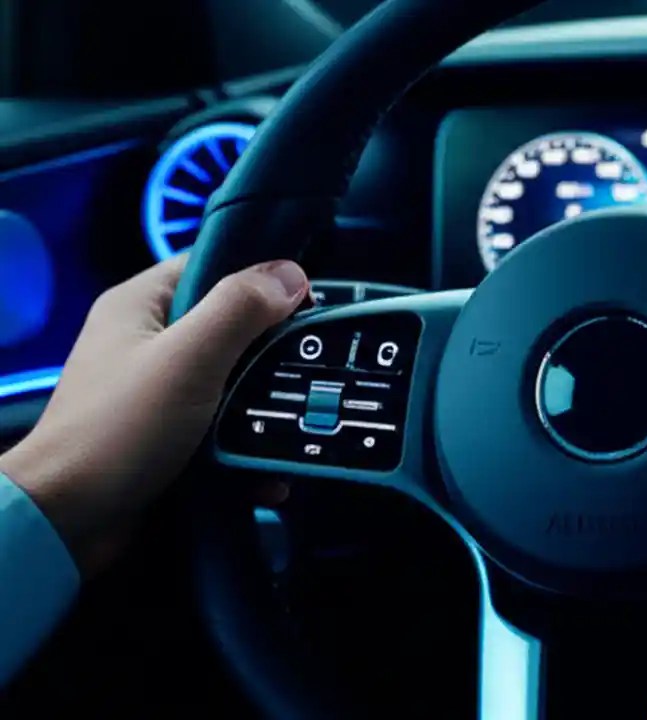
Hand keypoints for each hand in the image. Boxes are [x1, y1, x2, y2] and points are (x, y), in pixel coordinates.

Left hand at [0, 256, 307, 575]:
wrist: (69, 521)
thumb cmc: (124, 427)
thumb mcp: (188, 358)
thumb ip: (240, 310)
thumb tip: (293, 272)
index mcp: (140, 305)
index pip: (209, 266)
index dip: (260, 277)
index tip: (311, 299)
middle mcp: (147, 343)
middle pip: (228, 329)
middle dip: (273, 351)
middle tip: (318, 364)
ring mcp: (158, 395)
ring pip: (232, 384)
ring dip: (267, 408)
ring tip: (306, 421)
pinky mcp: (170, 440)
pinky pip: (222, 431)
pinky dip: (249, 450)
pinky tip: (275, 470)